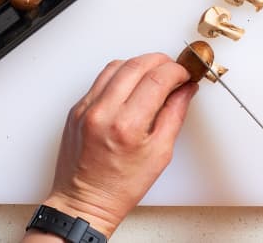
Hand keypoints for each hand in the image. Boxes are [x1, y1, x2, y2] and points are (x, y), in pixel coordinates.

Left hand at [41, 53, 196, 237]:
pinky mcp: (76, 108)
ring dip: (139, 64)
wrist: (83, 202)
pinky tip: (131, 85)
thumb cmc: (119, 187)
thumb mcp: (160, 154)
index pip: (157, 78)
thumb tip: (185, 90)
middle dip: (160, 61)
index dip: (176, 71)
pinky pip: (100, 79)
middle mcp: (103, 112)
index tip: (184, 74)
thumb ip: (174, 115)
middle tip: (173, 70)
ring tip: (153, 75)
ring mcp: (86, 108)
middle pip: (136, 64)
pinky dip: (120, 75)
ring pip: (116, 65)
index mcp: (127, 126)